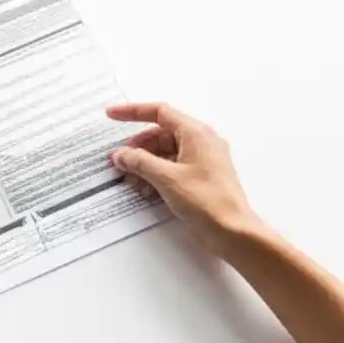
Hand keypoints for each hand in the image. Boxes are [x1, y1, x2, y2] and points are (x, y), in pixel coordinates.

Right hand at [108, 102, 263, 253]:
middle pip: (160, 134)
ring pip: (165, 152)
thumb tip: (121, 155)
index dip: (133, 112)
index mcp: (196, 134)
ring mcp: (201, 160)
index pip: (160, 112)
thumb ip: (139, 162)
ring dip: (144, 163)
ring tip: (130, 178)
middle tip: (119, 160)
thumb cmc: (206, 200)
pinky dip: (156, 174)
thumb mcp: (166, 177)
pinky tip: (145, 188)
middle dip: (137, 146)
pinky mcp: (199, 177)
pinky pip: (172, 167)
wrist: (231, 230)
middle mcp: (201, 142)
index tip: (112, 115)